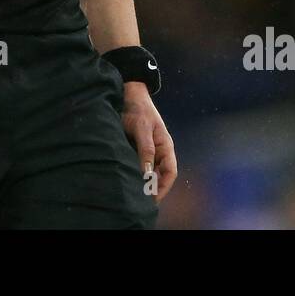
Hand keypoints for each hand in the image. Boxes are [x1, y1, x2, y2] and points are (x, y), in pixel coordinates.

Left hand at [121, 82, 176, 202]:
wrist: (127, 93)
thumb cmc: (138, 109)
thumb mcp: (142, 128)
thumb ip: (145, 150)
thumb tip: (147, 173)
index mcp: (165, 146)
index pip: (170, 173)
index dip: (163, 187)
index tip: (152, 199)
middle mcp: (158, 150)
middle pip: (159, 175)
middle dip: (152, 189)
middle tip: (140, 202)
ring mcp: (147, 149)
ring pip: (148, 171)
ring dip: (142, 182)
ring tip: (132, 195)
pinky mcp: (135, 147)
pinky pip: (137, 164)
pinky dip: (133, 173)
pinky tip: (124, 179)